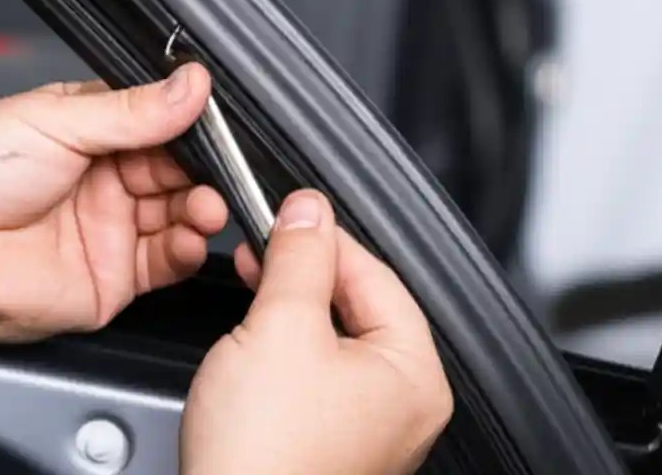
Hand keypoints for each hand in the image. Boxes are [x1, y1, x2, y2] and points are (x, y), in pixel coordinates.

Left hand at [0, 63, 227, 341]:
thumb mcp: (54, 120)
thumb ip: (131, 110)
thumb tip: (192, 83)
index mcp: (89, 130)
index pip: (160, 123)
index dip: (191, 125)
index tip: (216, 125)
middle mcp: (103, 179)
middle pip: (178, 170)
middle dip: (205, 169)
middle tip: (218, 169)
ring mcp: (108, 229)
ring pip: (180, 216)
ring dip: (203, 209)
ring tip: (205, 204)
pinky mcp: (110, 279)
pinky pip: (166, 264)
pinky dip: (188, 251)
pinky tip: (191, 235)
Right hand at [181, 190, 452, 474]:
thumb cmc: (264, 452)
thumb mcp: (280, 326)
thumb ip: (299, 259)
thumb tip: (309, 211)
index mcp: (413, 375)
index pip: (378, 275)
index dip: (324, 236)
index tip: (286, 213)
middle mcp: (401, 405)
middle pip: (357, 305)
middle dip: (303, 271)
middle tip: (258, 248)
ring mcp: (365, 428)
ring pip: (331, 339)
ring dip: (288, 306)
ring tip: (248, 289)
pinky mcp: (324, 442)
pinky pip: (313, 375)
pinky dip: (283, 347)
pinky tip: (251, 342)